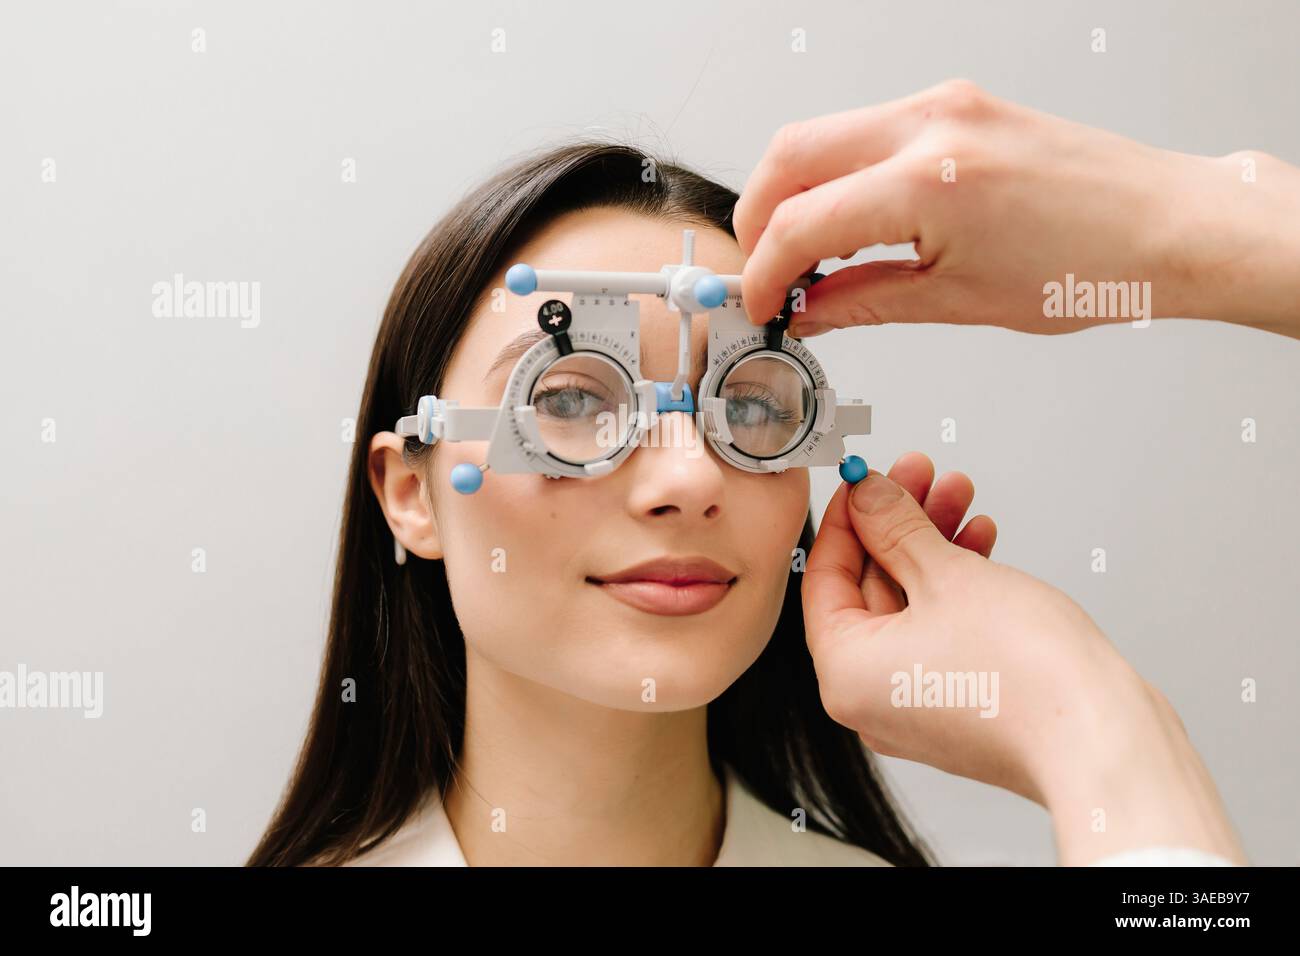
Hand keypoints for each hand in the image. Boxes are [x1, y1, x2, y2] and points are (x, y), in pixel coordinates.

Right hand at [735, 79, 1299, 338]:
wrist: (1166, 224)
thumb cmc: (1092, 265)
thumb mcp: (960, 301)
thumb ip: (865, 302)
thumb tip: (810, 310)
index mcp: (928, 181)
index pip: (798, 224)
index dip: (763, 274)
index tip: (759, 307)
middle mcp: (930, 124)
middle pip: (788, 156)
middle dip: (759, 220)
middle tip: (766, 276)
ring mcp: (945, 104)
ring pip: (821, 135)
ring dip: (795, 195)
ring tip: (809, 258)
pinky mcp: (958, 105)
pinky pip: (866, 132)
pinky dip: (839, 177)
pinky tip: (851, 225)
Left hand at [802, 451, 1245, 864]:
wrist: (1102, 739)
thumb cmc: (1024, 678)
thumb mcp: (945, 575)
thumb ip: (896, 528)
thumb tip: (867, 496)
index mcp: (844, 674)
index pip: (824, 577)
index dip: (848, 518)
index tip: (866, 479)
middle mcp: (871, 698)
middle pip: (870, 588)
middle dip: (900, 523)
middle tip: (919, 474)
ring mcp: (917, 705)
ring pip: (911, 605)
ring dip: (934, 545)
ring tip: (960, 494)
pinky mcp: (960, 704)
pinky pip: (941, 631)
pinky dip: (956, 585)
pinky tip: (980, 540)